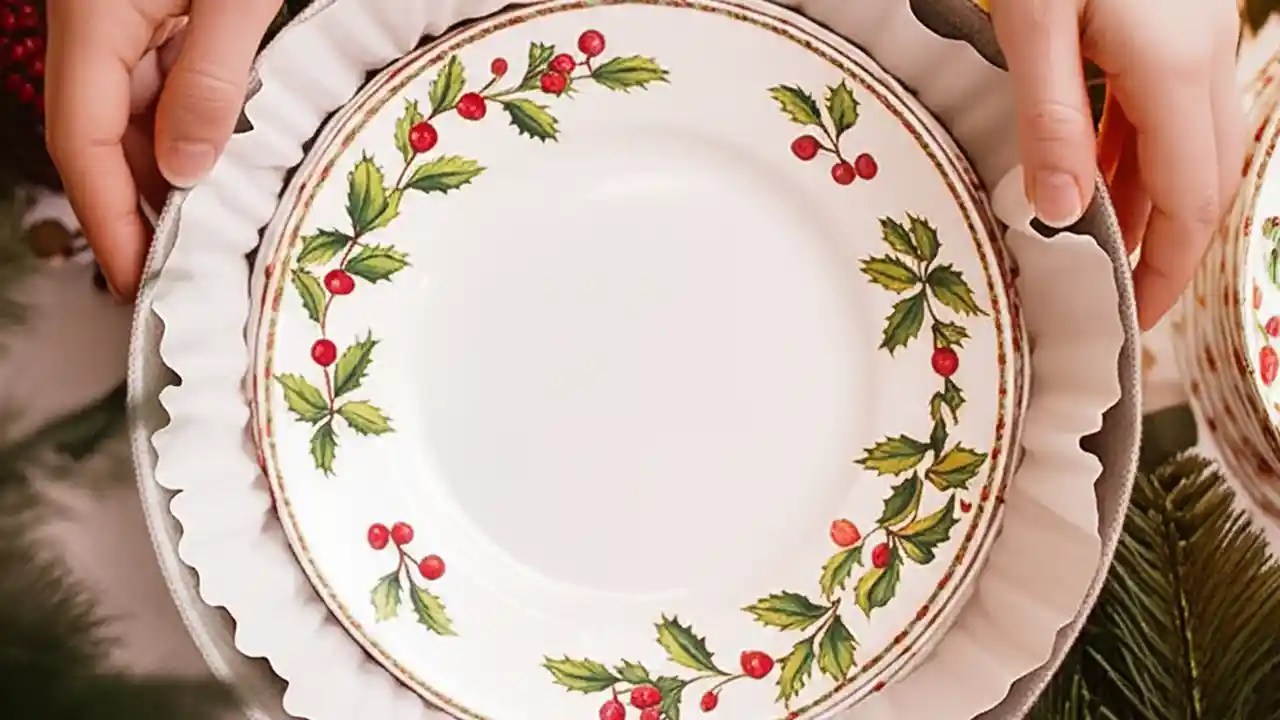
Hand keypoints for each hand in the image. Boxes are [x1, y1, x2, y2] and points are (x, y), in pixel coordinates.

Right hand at [44, 0, 281, 299]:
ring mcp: (118, 17)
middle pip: (104, 137)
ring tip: (219, 225)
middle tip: (187, 269)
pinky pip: (161, 82)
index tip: (134, 279)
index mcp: (90, 22)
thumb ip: (210, 81)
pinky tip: (229, 158)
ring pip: (135, 114)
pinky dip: (190, 125)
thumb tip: (187, 169)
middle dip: (145, 206)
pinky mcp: (149, 10)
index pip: (81, 143)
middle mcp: (91, 26)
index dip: (107, 221)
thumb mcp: (235, 0)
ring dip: (175, 168)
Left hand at [991, 0, 1243, 329]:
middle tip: (1117, 294)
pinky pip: (1172, 106)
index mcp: (1175, 69)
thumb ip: (1051, 120)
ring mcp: (1201, 34)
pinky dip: (1139, 150)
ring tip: (1095, 244)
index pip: (1189, 201)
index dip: (1167, 269)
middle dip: (1165, 247)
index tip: (1134, 316)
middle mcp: (1207, 55)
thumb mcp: (1034, 26)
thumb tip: (1060, 213)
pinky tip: (1094, 171)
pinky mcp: (1179, 20)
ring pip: (1191, 144)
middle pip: (1204, 180)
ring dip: (1149, 199)